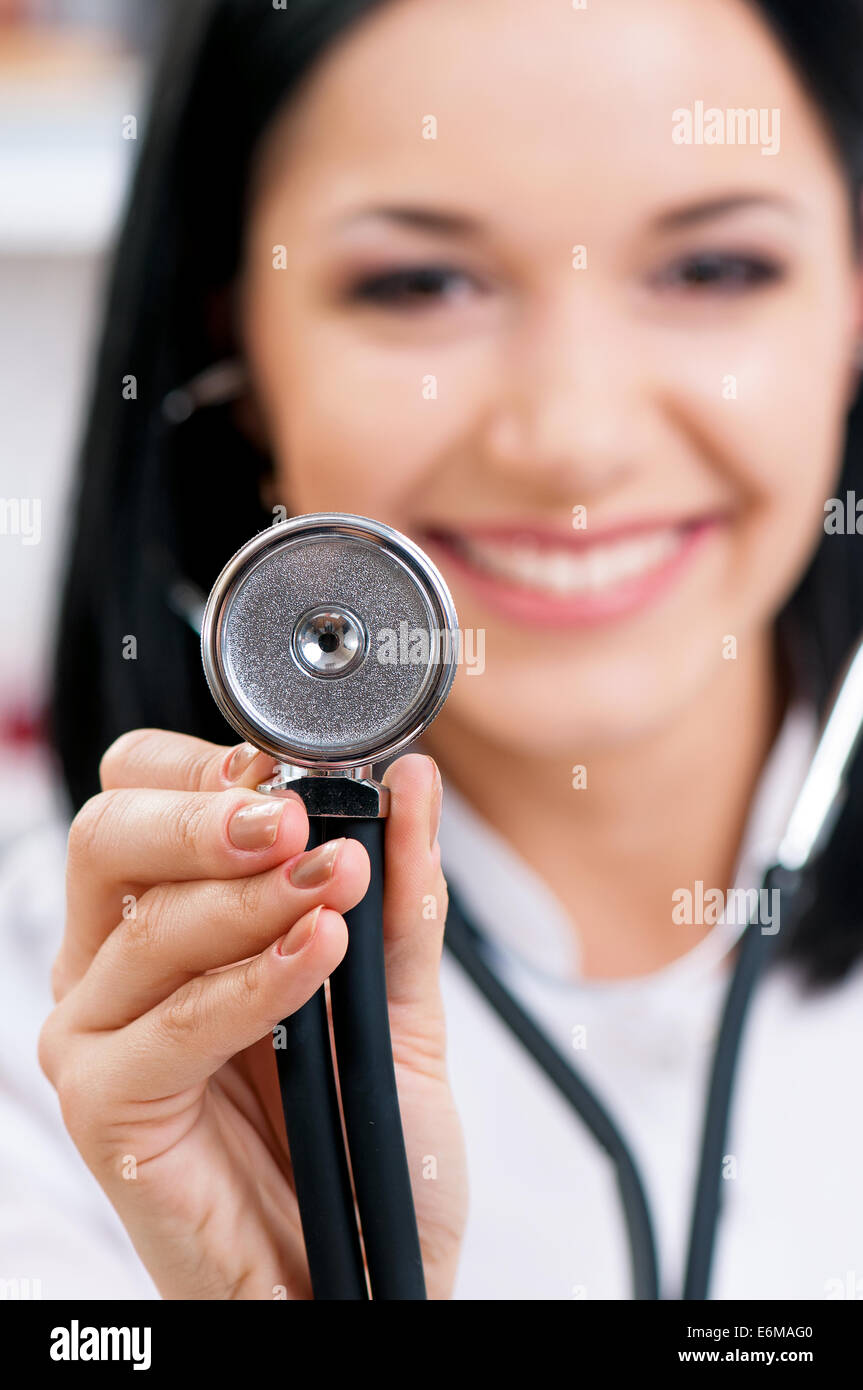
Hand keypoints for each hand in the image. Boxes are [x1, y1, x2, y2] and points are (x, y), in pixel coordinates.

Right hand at [39, 729, 467, 1299]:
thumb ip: (400, 896)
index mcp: (165, 921)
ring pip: (148, 927)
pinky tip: (316, 954)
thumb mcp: (397, 1003)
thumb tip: (411, 785)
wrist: (362, 1273)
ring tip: (338, 885)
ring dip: (252, 896)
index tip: (286, 769)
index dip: (202, 769)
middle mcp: (114, 967)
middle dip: (208, 814)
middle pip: (111, 837)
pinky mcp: (105, 1108)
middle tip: (293, 817)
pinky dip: (251, 983)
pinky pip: (170, 1025)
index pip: (140, 797)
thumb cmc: (359, 1140)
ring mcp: (98, 1036)